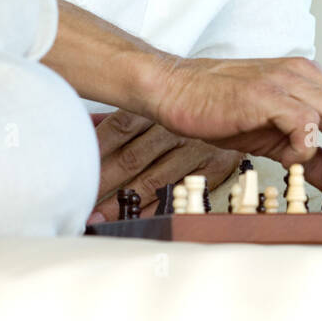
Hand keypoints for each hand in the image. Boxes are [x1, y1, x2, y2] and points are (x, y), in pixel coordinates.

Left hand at [89, 110, 242, 222]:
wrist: (246, 104)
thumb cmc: (190, 107)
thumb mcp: (156, 103)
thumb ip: (120, 117)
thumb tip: (85, 125)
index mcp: (158, 105)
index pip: (118, 128)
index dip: (95, 151)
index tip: (76, 171)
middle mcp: (176, 126)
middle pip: (131, 158)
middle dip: (103, 184)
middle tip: (81, 204)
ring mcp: (197, 147)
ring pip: (153, 179)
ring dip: (125, 202)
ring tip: (101, 217)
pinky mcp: (214, 166)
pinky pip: (179, 192)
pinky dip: (156, 207)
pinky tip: (137, 217)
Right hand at [146, 55, 321, 193]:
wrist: (174, 89)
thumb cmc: (219, 109)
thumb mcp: (271, 137)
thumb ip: (304, 155)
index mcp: (309, 81)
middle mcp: (304, 76)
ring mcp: (286, 82)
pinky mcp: (266, 94)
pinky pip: (305, 121)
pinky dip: (307, 147)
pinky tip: (291, 160)